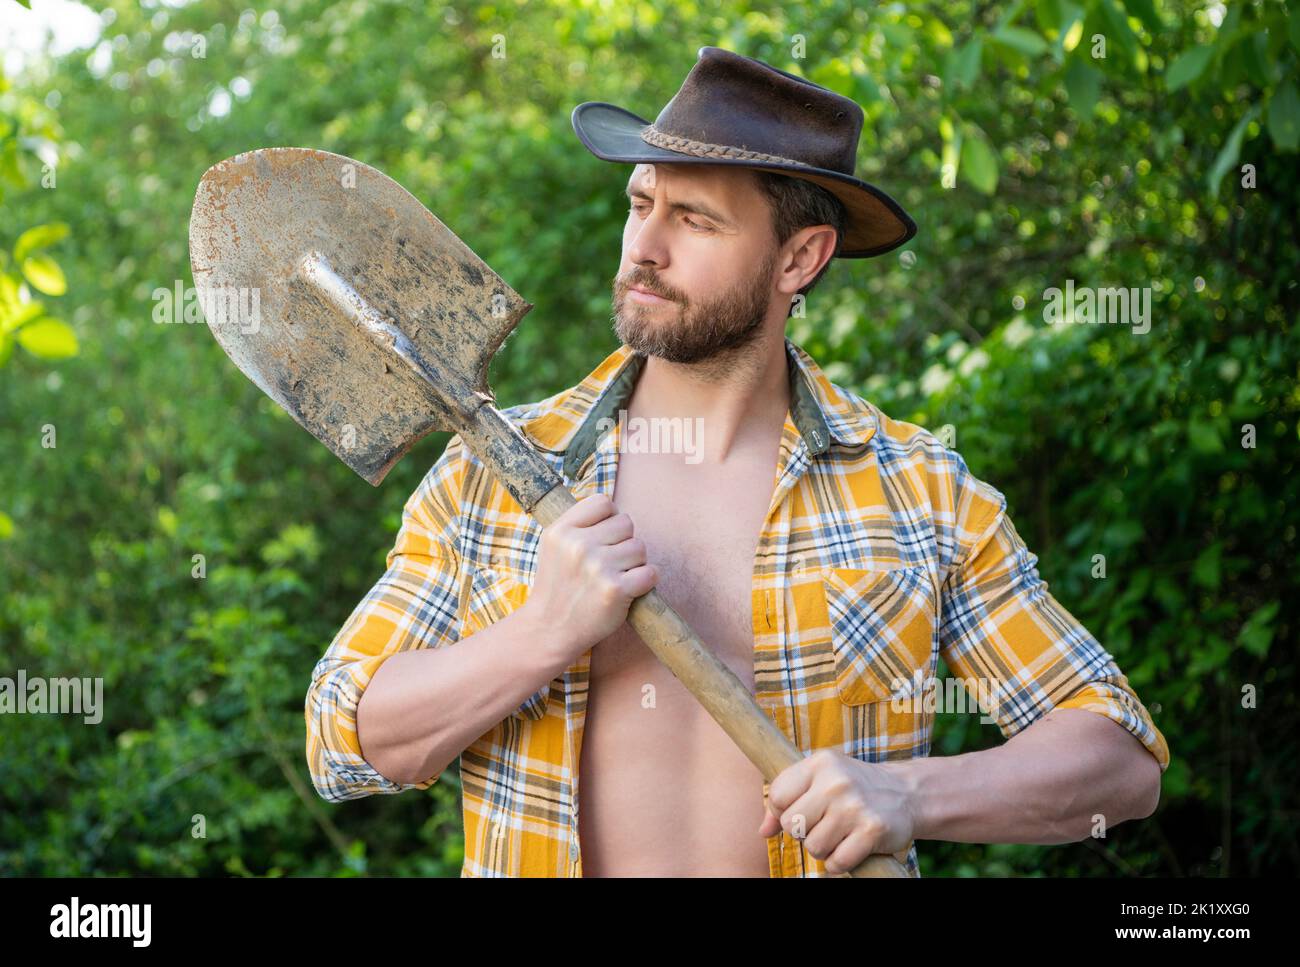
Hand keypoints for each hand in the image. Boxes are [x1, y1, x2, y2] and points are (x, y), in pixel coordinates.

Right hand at [519, 494, 657, 666]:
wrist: (549, 630)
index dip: (610, 519)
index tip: (604, 538)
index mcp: (561, 530)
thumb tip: (614, 510)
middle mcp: (578, 545)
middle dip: (623, 542)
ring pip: (640, 547)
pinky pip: (650, 572)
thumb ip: (579, 525)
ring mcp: (597, 567)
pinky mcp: (615, 590)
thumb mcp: (553, 546)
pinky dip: (646, 581)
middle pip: (626, 524)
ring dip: (634, 563)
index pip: (604, 503)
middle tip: (609, 563)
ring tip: (615, 578)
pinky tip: (630, 589)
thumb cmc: (557, 587)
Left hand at [758, 749, 915, 874]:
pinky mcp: (872, 831)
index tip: (801, 810)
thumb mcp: (818, 780)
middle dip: (803, 831)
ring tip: (840, 832)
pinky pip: (836, 863)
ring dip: (824, 848)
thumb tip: (762, 832)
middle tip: (824, 823)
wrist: (905, 793)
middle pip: (792, 825)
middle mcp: (836, 782)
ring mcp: (854, 807)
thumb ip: (787, 801)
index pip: (776, 796)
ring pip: (813, 847)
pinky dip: (840, 862)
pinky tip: (852, 845)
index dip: (783, 811)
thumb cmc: (851, 787)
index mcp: (819, 763)